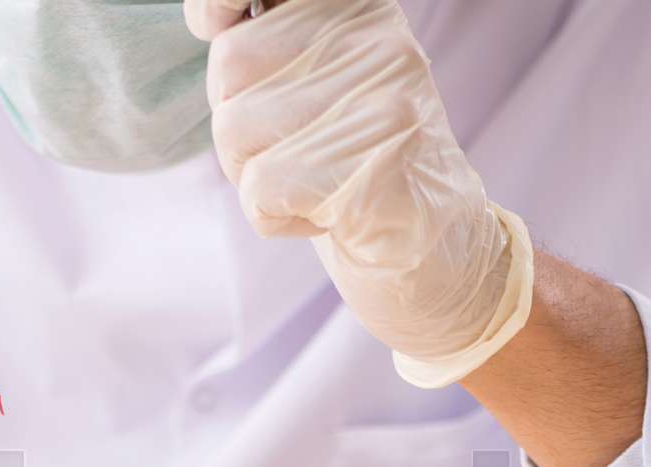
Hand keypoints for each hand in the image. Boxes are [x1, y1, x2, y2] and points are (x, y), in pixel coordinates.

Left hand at [188, 0, 534, 386]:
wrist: (439, 257)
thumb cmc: (358, 171)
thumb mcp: (320, 85)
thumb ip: (273, 40)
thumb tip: (211, 11)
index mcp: (362, 10)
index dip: (217, 2)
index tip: (211, 23)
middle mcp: (379, 42)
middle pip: (230, 64)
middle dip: (239, 127)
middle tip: (301, 154)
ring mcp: (383, 106)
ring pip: (235, 129)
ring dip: (255, 176)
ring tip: (317, 184)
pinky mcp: (375, 172)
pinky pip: (260, 188)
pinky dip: (274, 218)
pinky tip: (327, 217)